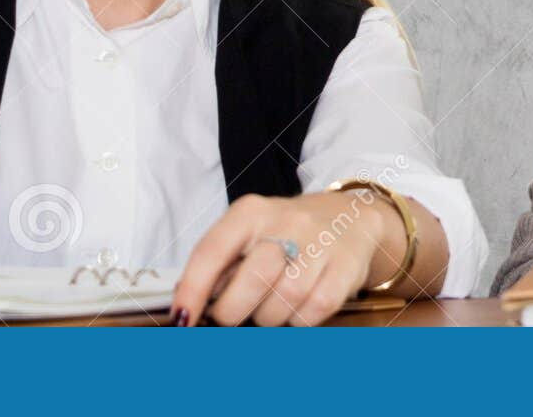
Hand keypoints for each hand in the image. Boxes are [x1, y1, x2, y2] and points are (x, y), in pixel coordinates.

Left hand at [172, 191, 390, 326]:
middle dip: (234, 312)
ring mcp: (320, 242)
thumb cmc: (286, 234)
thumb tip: (189, 310)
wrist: (349, 217)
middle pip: (251, 280)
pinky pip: (313, 311)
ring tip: (271, 306)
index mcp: (251, 212)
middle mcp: (287, 221)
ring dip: (269, 317)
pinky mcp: (345, 266)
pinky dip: (299, 321)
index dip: (193, 289)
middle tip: (233, 316)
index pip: (212, 250)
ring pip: (283, 302)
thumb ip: (221, 266)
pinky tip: (297, 307)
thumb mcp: (249, 235)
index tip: (182, 320)